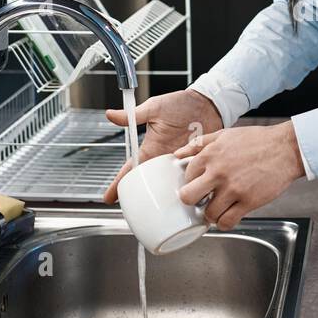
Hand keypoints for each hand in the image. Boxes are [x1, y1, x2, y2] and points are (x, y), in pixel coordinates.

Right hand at [102, 89, 222, 203]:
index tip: (109, 198)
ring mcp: (180, 164)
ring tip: (161, 215)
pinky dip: (190, 189)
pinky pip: (192, 180)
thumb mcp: (155, 108)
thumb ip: (134, 115)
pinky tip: (189, 200)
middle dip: (142, 199)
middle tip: (135, 213)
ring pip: (169, 187)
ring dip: (166, 198)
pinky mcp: (197, 164)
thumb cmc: (181, 103)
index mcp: (151, 149)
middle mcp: (164, 159)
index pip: (131, 169)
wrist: (208, 103)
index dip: (119, 183)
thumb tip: (111, 114)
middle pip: (149, 184)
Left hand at [174, 123, 304, 229]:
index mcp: (210, 155)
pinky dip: (224, 223)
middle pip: (188, 198)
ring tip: (218, 209)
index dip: (191, 182)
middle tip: (201, 201)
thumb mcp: (225, 134)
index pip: (186, 176)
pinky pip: (227, 221)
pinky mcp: (248, 202)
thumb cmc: (258, 141)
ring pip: (208, 213)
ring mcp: (233, 189)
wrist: (286, 148)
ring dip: (211, 214)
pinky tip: (228, 217)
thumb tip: (178, 154)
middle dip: (192, 202)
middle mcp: (218, 172)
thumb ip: (199, 143)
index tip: (198, 186)